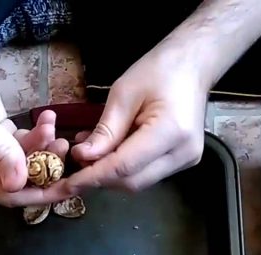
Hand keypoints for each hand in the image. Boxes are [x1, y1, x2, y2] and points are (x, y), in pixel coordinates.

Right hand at [0, 47, 67, 205]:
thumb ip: (0, 153)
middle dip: (42, 166)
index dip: (36, 193)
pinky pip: (19, 140)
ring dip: (40, 145)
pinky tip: (47, 117)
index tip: (65, 188)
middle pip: (16, 178)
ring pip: (21, 158)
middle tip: (64, 148)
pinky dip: (34, 132)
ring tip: (53, 126)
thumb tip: (20, 185)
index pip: (5, 193)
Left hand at [59, 46, 208, 194]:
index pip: (124, 166)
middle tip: (74, 167)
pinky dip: (125, 168)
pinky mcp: (184, 161)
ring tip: (90, 156)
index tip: (67, 183)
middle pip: (133, 181)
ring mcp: (187, 160)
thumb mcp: (124, 94)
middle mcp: (183, 153)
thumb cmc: (159, 70)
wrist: (194, 65)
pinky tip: (111, 153)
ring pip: (140, 181)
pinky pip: (148, 173)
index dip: (93, 176)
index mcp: (171, 131)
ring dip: (111, 174)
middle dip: (101, 178)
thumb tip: (82, 158)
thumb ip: (105, 130)